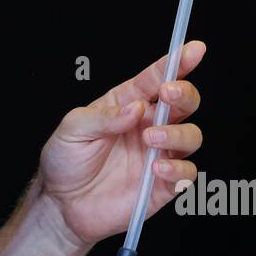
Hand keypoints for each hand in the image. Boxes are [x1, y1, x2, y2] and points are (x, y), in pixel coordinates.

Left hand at [38, 40, 204, 248]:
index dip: (178, 62)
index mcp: (127, 104)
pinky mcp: (162, 185)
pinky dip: (179, 169)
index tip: (194, 49)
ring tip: (150, 138)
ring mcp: (157, 154)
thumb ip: (104, 117)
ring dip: (178, 133)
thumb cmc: (65, 161)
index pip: (156, 78)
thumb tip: (136, 108)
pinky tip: (157, 167)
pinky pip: (187, 173)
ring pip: (191, 136)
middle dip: (184, 94)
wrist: (61, 206)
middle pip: (184, 103)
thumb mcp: (73, 129)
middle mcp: (148, 126)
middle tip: (168, 95)